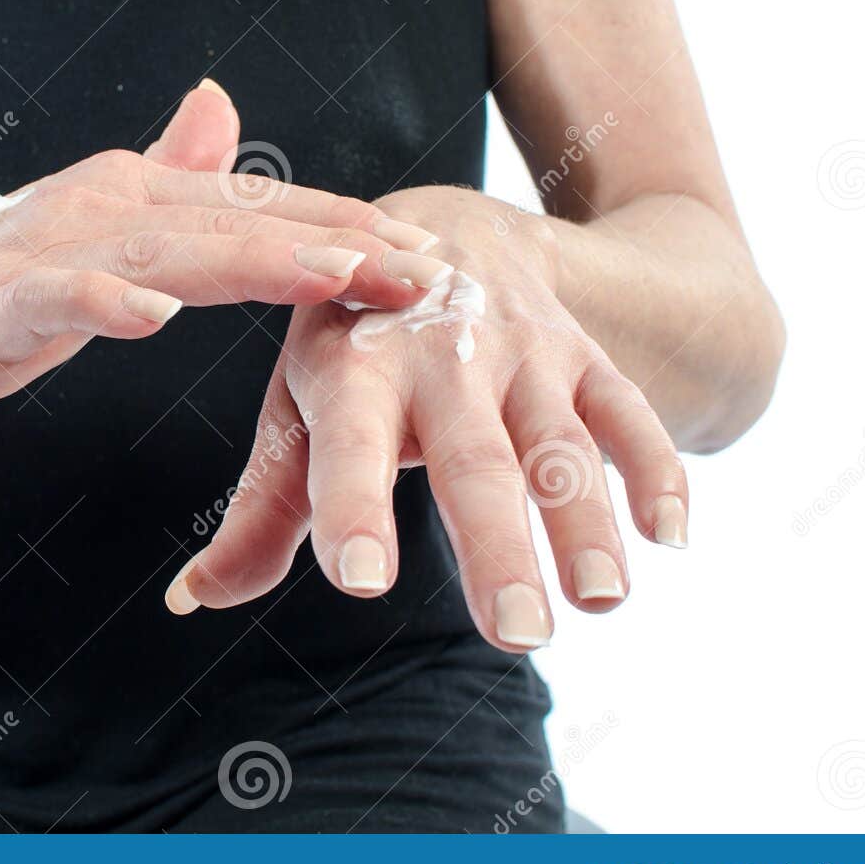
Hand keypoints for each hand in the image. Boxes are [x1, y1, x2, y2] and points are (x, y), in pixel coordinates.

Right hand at [0, 84, 450, 420]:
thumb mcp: (93, 227)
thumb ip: (163, 174)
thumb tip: (223, 108)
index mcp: (135, 196)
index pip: (259, 210)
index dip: (345, 226)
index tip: (426, 253)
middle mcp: (103, 205)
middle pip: (236, 224)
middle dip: (335, 244)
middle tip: (421, 270)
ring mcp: (49, 248)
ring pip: (169, 250)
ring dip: (256, 260)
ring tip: (335, 273)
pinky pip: (58, 295)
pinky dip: (105, 300)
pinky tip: (152, 314)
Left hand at [166, 185, 688, 652]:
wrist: (446, 228)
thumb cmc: (351, 343)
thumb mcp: (297, 406)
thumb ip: (260, 509)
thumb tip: (192, 599)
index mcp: (352, 368)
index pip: (349, 444)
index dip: (352, 506)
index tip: (360, 579)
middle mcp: (438, 355)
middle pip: (471, 459)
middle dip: (495, 545)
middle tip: (513, 635)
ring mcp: (520, 352)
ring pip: (560, 440)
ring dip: (585, 520)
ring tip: (601, 600)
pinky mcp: (583, 354)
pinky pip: (628, 410)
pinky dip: (656, 467)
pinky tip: (672, 537)